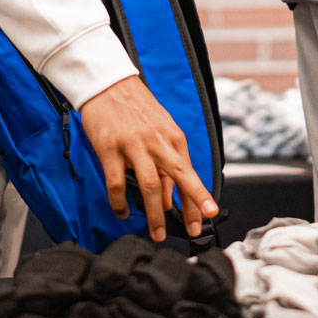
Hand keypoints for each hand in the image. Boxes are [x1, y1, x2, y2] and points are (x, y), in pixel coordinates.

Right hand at [78, 74, 218, 240]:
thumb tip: (171, 199)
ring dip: (155, 214)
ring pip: (150, 185)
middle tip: (195, 231)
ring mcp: (133, 144)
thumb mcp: (159, 130)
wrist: (107, 83)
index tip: (209, 215)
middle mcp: (157, 141)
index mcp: (172, 136)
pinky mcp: (110, 147)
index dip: (199, 197)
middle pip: (178, 176)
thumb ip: (166, 163)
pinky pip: (116, 182)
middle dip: (190, 206)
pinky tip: (122, 212)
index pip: (189, 172)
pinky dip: (120, 202)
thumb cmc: (135, 108)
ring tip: (158, 234)